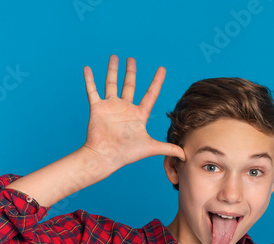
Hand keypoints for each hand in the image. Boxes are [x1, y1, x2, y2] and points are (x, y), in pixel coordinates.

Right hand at [81, 55, 184, 172]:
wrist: (105, 157)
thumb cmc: (127, 154)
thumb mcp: (151, 148)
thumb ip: (168, 148)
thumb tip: (186, 155)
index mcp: (139, 115)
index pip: (151, 94)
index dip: (157, 81)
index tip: (162, 68)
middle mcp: (125, 108)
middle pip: (129, 85)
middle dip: (131, 72)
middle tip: (131, 59)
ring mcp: (111, 107)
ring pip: (111, 84)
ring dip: (112, 70)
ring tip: (114, 57)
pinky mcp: (97, 108)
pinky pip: (92, 91)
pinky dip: (89, 80)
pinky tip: (88, 68)